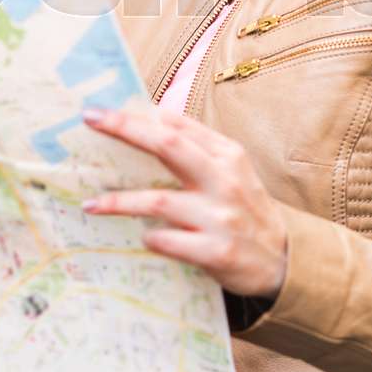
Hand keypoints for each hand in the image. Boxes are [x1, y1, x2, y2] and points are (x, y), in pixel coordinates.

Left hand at [80, 105, 288, 298]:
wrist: (282, 259)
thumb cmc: (246, 207)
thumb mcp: (232, 167)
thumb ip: (198, 141)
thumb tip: (158, 114)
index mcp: (226, 155)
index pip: (175, 128)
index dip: (134, 117)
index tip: (97, 112)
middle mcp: (224, 180)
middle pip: (168, 146)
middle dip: (126, 130)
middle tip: (90, 121)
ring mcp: (220, 217)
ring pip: (159, 201)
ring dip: (119, 202)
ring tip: (91, 205)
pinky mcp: (217, 252)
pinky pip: (169, 242)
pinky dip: (150, 238)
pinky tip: (143, 238)